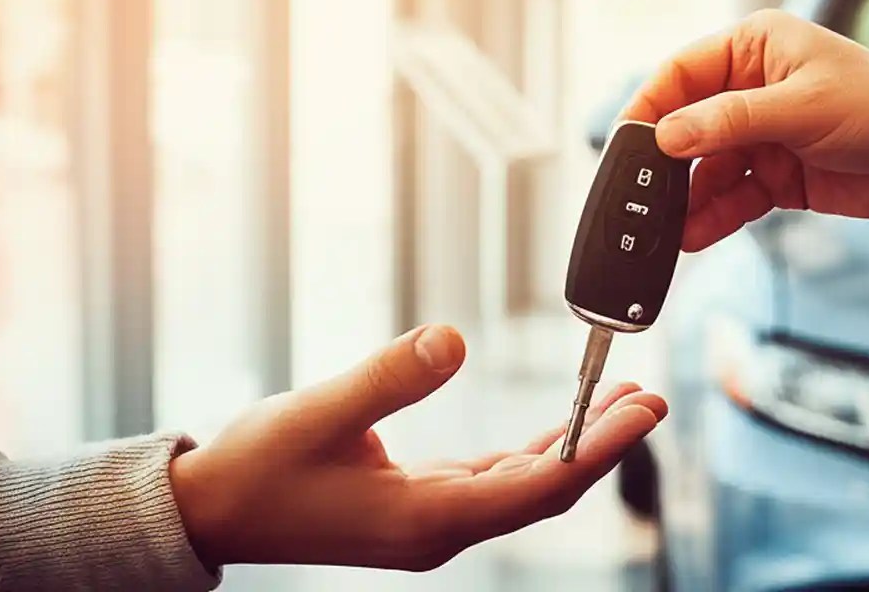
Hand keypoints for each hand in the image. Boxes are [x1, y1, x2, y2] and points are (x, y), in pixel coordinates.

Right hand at [169, 325, 666, 570]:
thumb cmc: (258, 470)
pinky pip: (497, 478)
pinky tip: (559, 425)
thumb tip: (453, 339)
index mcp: (427, 519)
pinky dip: (535, 448)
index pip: (541, 485)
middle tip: (652, 397)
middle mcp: (442, 529)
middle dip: (603, 442)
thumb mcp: (318, 414)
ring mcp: (433, 521)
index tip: (647, 409)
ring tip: (621, 401)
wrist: (215, 513)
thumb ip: (388, 378)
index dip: (601, 447)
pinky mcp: (422, 507)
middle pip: (546, 487)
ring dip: (574, 443)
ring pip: (525, 483)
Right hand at [622, 9, 868, 251]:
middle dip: (664, 165)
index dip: (648, 108)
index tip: (623, 145)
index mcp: (754, 49)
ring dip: (685, 201)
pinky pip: (731, 199)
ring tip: (664, 231)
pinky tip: (692, 238)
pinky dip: (712, 219)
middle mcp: (750, 90)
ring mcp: (762, 136)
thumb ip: (730, 123)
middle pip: (686, 127)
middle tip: (638, 198)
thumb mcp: (801, 109)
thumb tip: (667, 137)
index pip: (681, 74)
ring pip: (706, 171)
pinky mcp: (776, 178)